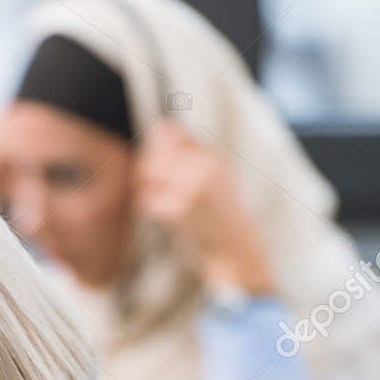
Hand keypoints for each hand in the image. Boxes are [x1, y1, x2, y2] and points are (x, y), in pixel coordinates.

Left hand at [134, 118, 274, 295]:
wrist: (235, 249)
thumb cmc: (219, 215)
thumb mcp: (215, 175)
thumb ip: (190, 154)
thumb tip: (154, 132)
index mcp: (211, 155)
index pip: (168, 130)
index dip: (154, 145)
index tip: (154, 161)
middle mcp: (204, 165)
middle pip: (153, 152)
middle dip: (144, 168)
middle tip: (147, 184)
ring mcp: (194, 186)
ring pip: (147, 173)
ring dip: (145, 187)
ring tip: (156, 199)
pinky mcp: (182, 209)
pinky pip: (147, 200)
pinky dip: (148, 208)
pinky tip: (162, 217)